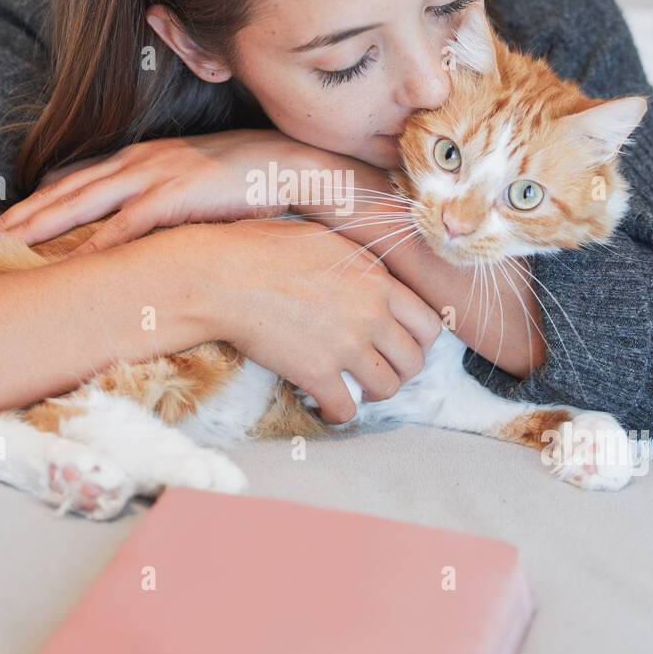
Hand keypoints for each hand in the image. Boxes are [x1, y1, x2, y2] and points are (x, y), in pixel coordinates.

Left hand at [0, 130, 316, 253]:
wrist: (293, 163)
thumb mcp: (197, 184)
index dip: (36, 202)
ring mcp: (154, 176)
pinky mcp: (174, 195)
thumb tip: (144, 231)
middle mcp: (139, 162)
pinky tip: (66, 263)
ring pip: (80, 204)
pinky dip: (91, 246)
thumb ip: (165, 201)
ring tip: (1, 247)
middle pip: (64, 190)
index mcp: (142, 159)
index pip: (76, 182)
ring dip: (38, 227)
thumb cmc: (250, 179)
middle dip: (19, 215)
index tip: (3, 223)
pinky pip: (123, 227)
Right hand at [199, 218, 443, 424]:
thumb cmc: (263, 248)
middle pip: (414, 360)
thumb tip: (369, 273)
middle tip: (382, 369)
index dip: (420, 341)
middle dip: (402, 370)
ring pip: (387, 388)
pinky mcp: (316, 373)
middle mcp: (370, 314)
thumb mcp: (326, 238)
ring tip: (357, 388)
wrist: (224, 276)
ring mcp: (346, 346)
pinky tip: (326, 408)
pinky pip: (346, 410)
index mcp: (377, 280)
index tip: (404, 345)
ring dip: (374, 393)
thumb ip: (358, 262)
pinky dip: (338, 414)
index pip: (428, 322)